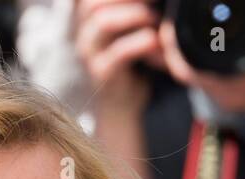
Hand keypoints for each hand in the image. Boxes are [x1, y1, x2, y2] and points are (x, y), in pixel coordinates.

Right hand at [74, 0, 165, 115]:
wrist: (124, 102)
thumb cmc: (133, 58)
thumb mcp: (134, 26)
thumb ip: (139, 10)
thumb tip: (159, 0)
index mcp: (91, 15)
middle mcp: (85, 30)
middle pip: (93, 2)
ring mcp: (90, 52)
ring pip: (102, 22)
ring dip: (134, 15)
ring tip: (156, 18)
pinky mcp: (101, 73)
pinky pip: (118, 52)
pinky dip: (140, 42)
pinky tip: (156, 41)